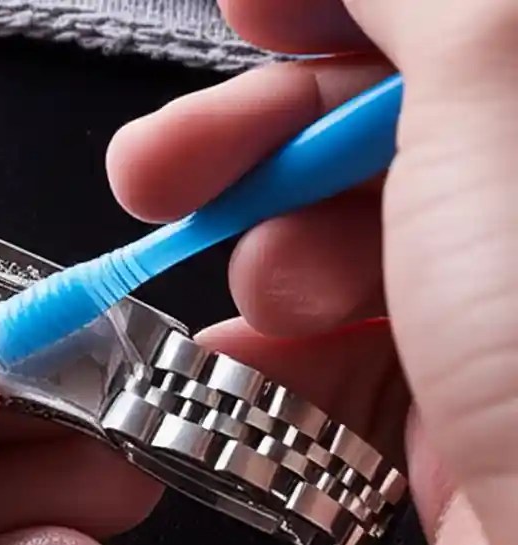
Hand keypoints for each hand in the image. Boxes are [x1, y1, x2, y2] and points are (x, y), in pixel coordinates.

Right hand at [105, 0, 517, 544]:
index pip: (455, 15)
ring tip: (271, 299)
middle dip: (254, 138)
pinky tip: (242, 370)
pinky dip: (265, 353)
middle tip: (166, 168)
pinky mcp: (450, 398)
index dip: (336, 1)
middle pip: (376, 117)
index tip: (250, 12)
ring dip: (263, 259)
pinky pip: (327, 343)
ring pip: (334, 235)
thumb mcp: (495, 102)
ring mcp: (500, 304)